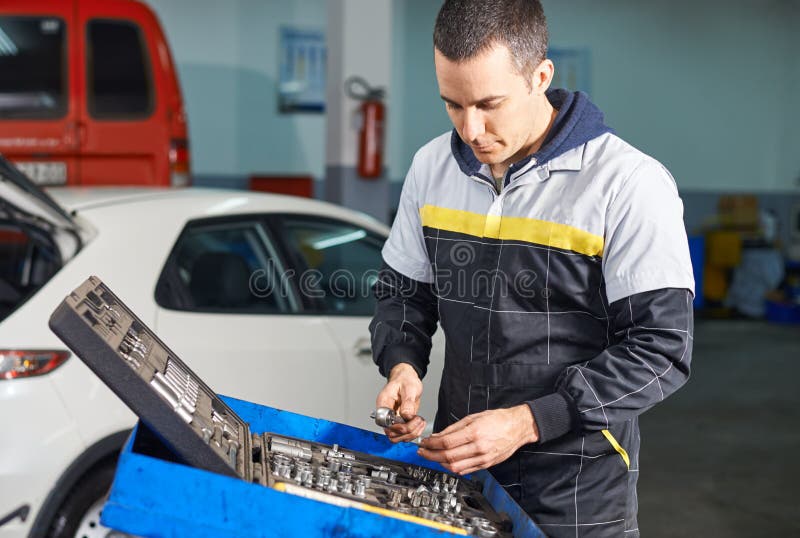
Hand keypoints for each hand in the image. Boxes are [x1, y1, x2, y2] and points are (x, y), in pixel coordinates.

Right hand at [376, 363, 425, 442]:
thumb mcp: (409, 387)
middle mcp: (386, 414)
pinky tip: (420, 424)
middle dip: (407, 431)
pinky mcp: (399, 423)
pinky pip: (403, 435)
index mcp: (384, 403)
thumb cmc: (405, 380)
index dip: (397, 425)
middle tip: (418, 420)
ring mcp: (392, 419)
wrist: (406, 379)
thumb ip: (407, 402)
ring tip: (420, 422)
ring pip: (396, 437)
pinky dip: (413, 433)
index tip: (409, 419)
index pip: (384, 422)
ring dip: (411, 434)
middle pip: (391, 433)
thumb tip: (407, 416)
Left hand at [416, 405, 538, 474]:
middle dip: (431, 455)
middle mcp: (478, 447)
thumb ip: (454, 428)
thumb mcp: (473, 417)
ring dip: (440, 464)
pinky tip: (446, 463)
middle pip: (448, 456)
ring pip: (455, 467)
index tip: (424, 443)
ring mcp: (483, 458)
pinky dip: (453, 468)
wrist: (517, 427)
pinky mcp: (486, 464)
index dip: (431, 444)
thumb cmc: (497, 419)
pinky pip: (465, 471)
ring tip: (432, 457)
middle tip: (422, 452)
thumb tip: (437, 436)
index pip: (446, 442)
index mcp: (474, 432)